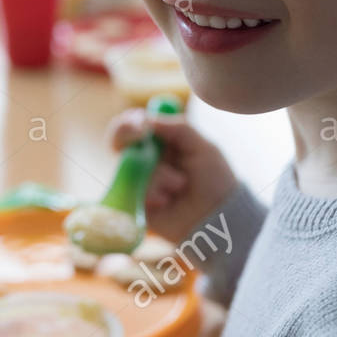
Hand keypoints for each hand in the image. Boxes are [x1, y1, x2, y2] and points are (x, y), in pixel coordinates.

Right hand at [107, 105, 237, 243]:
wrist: (218, 218)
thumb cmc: (215, 181)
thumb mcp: (203, 148)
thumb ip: (179, 129)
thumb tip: (148, 119)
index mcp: (160, 143)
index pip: (134, 126)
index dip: (130, 122)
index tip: (139, 123)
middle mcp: (145, 161)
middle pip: (118, 143)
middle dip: (127, 138)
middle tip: (139, 136)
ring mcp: (138, 183)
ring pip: (131, 168)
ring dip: (159, 175)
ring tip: (180, 186)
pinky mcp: (134, 205)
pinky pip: (133, 192)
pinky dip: (153, 194)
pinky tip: (167, 202)